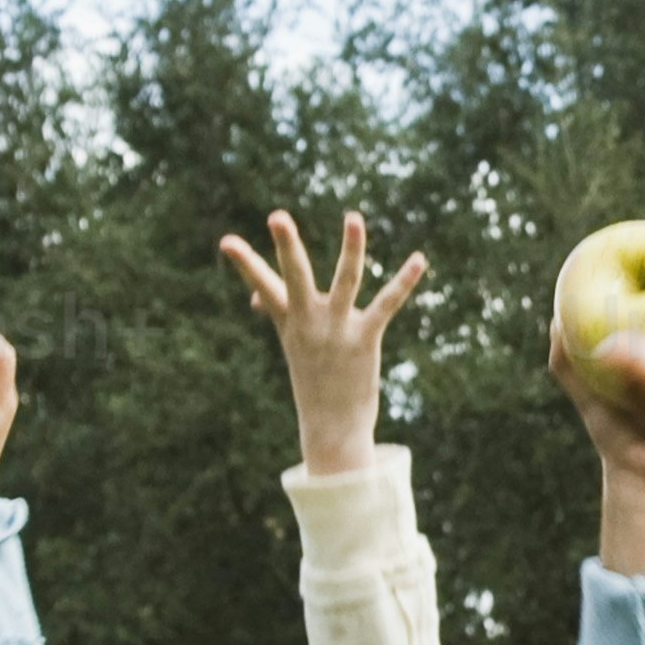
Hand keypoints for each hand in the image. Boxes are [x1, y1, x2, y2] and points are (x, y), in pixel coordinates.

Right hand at [220, 209, 427, 473]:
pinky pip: (385, 304)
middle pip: (294, 276)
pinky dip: (403, 282)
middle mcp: (309, 322)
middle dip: (286, 246)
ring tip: (353, 218)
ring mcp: (336, 330)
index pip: (263, 286)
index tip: (226, 240)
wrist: (331, 428)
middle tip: (277, 216)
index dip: (245, 263)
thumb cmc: (312, 381)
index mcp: (289, 321)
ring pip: (344, 280)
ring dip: (351, 248)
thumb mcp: (292, 344)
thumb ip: (278, 312)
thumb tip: (256, 299)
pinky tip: (418, 260)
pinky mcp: (364, 340)